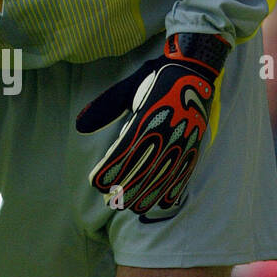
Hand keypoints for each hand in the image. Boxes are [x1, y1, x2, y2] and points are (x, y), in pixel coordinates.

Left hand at [75, 33, 228, 214]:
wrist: (196, 70)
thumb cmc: (158, 78)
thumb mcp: (128, 88)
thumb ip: (105, 107)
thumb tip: (80, 125)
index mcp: (145, 120)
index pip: (122, 154)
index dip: (109, 172)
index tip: (97, 183)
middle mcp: (164, 134)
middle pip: (142, 171)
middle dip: (125, 189)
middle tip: (111, 201)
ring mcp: (181, 141)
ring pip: (163, 176)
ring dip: (147, 194)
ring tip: (133, 206)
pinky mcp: (194, 145)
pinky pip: (184, 172)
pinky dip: (175, 188)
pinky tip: (165, 201)